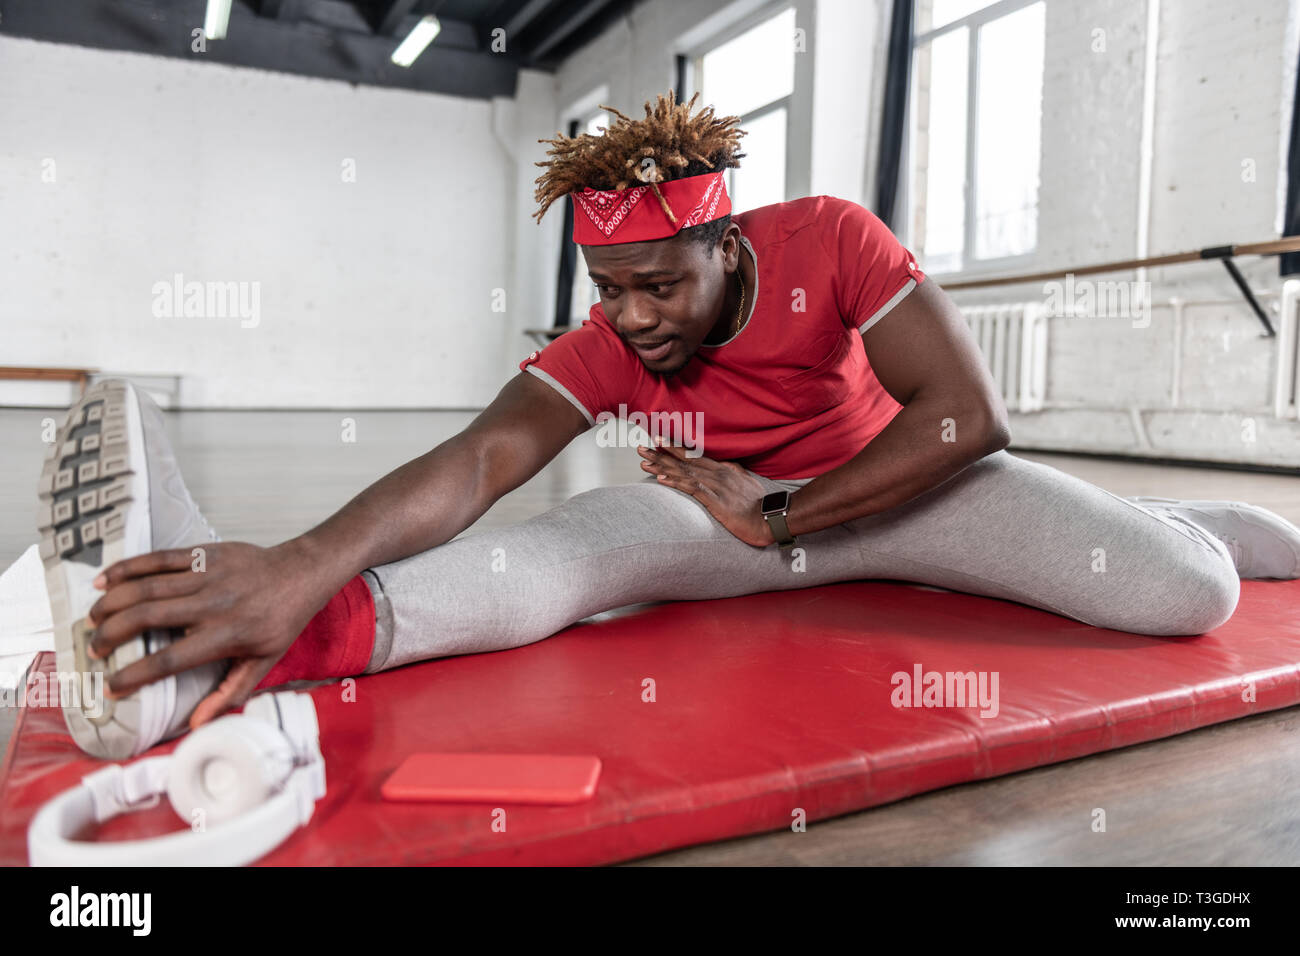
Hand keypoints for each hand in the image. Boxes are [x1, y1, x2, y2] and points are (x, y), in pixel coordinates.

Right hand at [85, 539, 327, 727]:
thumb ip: (230, 692)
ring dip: (111, 603)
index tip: (111, 687)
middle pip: (146, 618)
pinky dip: (127, 568)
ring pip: (146, 587)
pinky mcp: (204, 553)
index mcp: (227, 635)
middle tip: (94, 650)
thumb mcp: (264, 662)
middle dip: (110, 636)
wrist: (302, 573)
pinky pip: (158, 559)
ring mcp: (207, 575)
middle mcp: (213, 604)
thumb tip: (198, 723)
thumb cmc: (281, 621)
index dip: (135, 676)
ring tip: (92, 620)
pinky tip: (103, 580)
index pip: (170, 660)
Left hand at [636, 439, 775, 546]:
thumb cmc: (758, 505)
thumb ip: (735, 473)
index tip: (658, 441)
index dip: (675, 449)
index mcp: (723, 469)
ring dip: (662, 466)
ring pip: (684, 472)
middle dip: (661, 454)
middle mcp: (717, 474)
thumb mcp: (747, 483)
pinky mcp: (715, 500)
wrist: (770, 518)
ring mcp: (715, 486)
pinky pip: (691, 488)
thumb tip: (727, 467)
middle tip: (641, 448)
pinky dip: (675, 482)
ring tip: (644, 462)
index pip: (694, 456)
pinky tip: (660, 479)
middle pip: (684, 461)